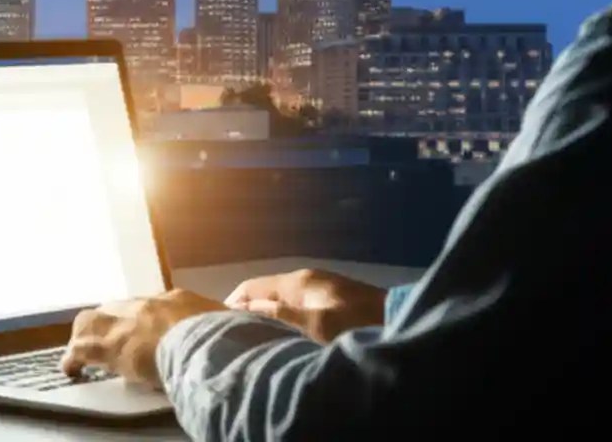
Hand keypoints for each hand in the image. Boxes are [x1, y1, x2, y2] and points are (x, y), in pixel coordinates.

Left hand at [60, 290, 226, 389]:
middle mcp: (147, 305)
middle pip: (117, 307)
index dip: (141, 320)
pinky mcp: (110, 346)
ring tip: (81, 354)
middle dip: (109, 324)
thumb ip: (224, 326)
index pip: (150, 306)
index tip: (142, 334)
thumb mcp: (227, 326)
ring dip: (84, 337)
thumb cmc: (221, 338)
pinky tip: (71, 369)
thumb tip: (243, 329)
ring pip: (90, 320)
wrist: (205, 344)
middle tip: (107, 342)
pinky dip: (73, 359)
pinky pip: (80, 349)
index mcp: (176, 300)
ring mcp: (126, 322)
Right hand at [224, 268, 386, 343]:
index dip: (233, 301)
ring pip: (279, 296)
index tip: (217, 320)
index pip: (253, 286)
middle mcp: (303, 278)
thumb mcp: (315, 325)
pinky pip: (294, 301)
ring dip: (264, 311)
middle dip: (246, 307)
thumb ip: (281, 315)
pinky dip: (280, 312)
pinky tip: (281, 329)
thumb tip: (247, 309)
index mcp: (297, 282)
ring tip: (252, 332)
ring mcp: (317, 286)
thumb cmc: (355, 323)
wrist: (394, 318)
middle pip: (265, 290)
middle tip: (232, 330)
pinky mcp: (328, 296)